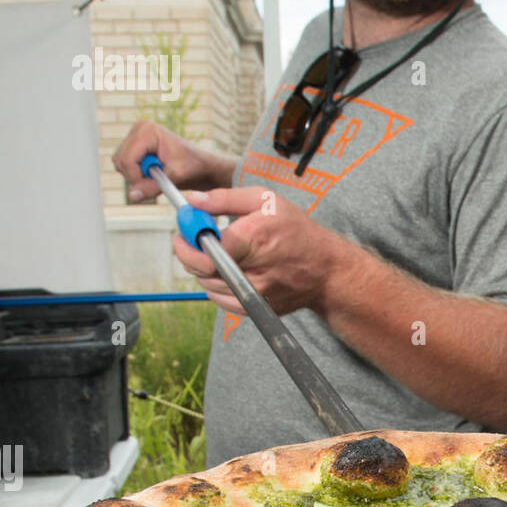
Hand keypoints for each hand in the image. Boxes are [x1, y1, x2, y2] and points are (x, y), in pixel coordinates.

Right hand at [112, 121, 235, 202]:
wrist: (200, 165)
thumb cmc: (192, 166)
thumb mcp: (174, 178)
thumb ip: (152, 187)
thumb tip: (132, 196)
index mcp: (148, 131)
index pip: (127, 159)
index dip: (136, 178)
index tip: (152, 186)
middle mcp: (138, 130)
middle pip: (121, 161)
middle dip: (136, 177)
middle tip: (157, 181)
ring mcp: (134, 137)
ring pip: (120, 165)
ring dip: (136, 177)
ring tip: (158, 175)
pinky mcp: (133, 146)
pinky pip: (123, 166)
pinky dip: (136, 175)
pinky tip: (153, 173)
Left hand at [172, 186, 345, 317]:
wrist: (326, 269)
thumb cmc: (297, 231)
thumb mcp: (266, 200)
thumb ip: (225, 199)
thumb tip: (192, 201)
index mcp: (253, 239)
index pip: (204, 251)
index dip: (185, 243)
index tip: (181, 234)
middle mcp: (252, 270)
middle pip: (201, 270)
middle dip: (190, 254)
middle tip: (191, 241)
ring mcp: (253, 293)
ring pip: (208, 285)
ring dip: (204, 269)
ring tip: (215, 253)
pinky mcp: (254, 307)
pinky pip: (220, 299)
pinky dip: (215, 284)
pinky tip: (226, 269)